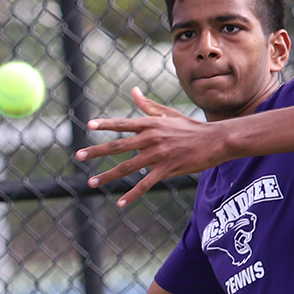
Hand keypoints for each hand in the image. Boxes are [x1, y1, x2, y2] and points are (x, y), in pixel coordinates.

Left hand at [75, 88, 229, 207]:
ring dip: (108, 176)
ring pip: (127, 167)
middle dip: (96, 151)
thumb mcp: (169, 114)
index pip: (123, 124)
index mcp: (150, 124)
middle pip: (118, 146)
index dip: (105, 125)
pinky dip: (132, 194)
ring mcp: (157, 155)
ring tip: (91, 182)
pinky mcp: (166, 170)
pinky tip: (120, 202)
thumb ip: (148, 106)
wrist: (214, 141)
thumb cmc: (191, 127)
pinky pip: (144, 185)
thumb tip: (133, 91)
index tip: (89, 125)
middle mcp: (150, 138)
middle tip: (79, 156)